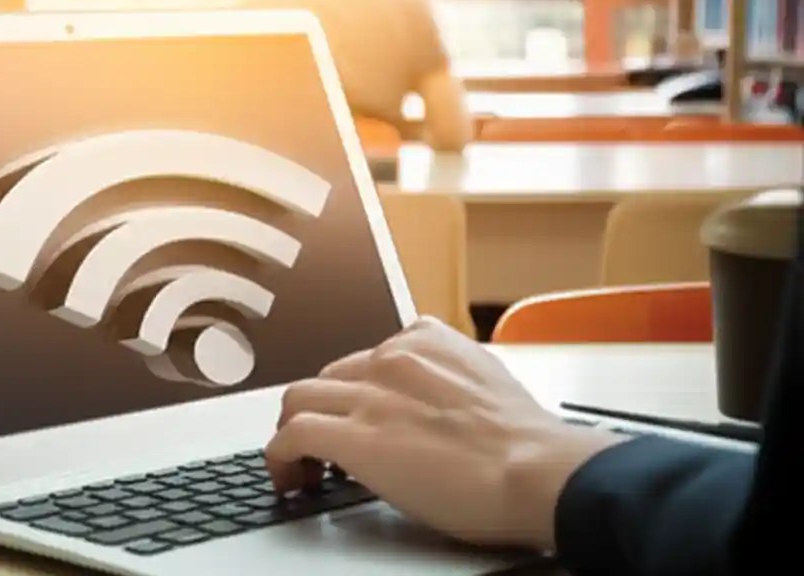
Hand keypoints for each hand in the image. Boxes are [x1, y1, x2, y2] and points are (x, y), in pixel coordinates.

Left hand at [265, 317, 624, 550]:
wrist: (538, 471)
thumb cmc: (528, 444)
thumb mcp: (489, 383)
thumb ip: (451, 379)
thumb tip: (437, 406)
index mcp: (427, 341)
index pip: (369, 355)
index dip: (357, 391)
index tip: (358, 414)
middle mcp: (392, 359)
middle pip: (329, 377)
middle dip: (325, 411)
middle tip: (327, 446)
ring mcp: (370, 395)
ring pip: (299, 399)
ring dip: (293, 431)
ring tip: (302, 464)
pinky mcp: (355, 437)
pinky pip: (292, 435)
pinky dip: (281, 457)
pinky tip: (291, 478)